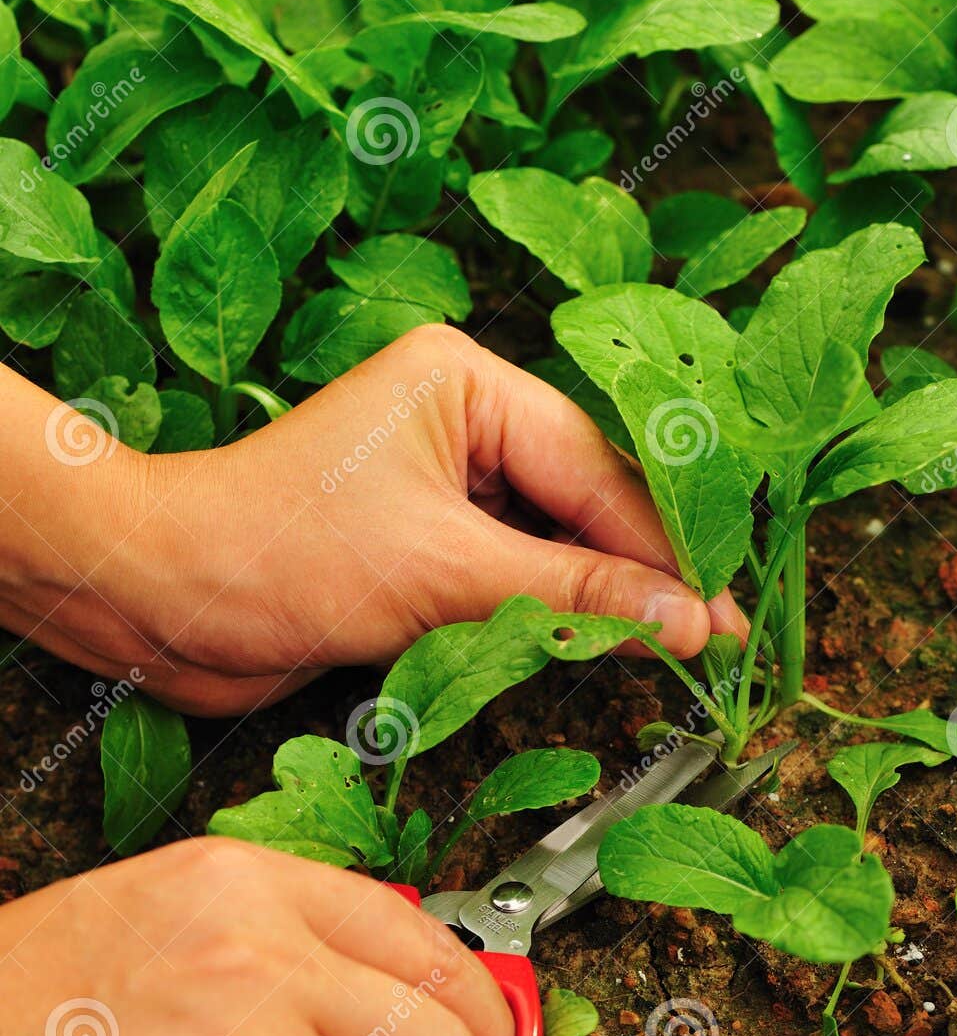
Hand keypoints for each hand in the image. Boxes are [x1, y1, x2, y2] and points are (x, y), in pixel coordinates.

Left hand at [0, 325, 744, 713]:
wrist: (159, 602)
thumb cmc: (273, 552)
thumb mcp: (442, 571)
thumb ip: (573, 594)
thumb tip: (686, 618)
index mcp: (464, 382)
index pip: (593, 466)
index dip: (662, 546)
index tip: (719, 610)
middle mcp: (460, 421)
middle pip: (584, 500)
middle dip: (638, 573)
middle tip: (711, 638)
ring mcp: (443, 483)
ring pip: (555, 543)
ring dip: (595, 600)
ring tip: (667, 652)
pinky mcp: (425, 544)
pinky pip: (513, 577)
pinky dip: (547, 618)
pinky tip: (589, 649)